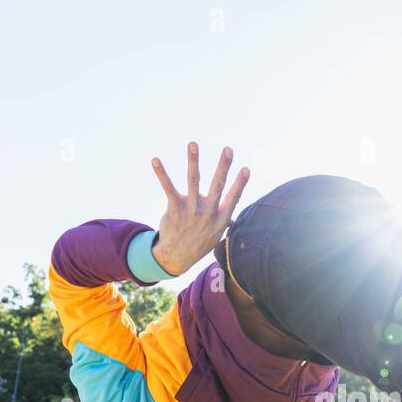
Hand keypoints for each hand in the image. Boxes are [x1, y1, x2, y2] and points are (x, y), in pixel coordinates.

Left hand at [149, 142, 249, 275]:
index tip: (246, 169)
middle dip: (223, 166)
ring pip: (193, 181)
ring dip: (193, 160)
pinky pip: (168, 188)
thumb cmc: (199, 243)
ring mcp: (191, 210)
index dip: (240, 184)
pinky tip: (155, 160)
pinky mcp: (175, 209)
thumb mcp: (216, 235)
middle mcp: (208, 212)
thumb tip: (235, 220)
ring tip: (193, 144)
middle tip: (228, 149)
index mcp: (221, 218)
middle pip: (217, 185)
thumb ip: (225, 222)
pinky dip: (161, 173)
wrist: (177, 257)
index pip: (233, 198)